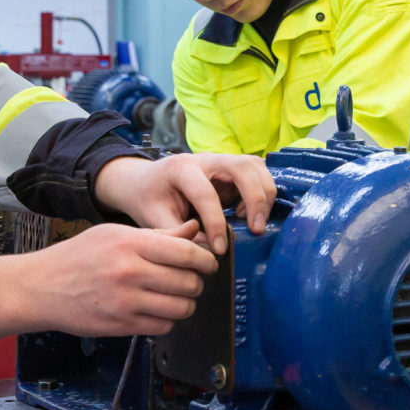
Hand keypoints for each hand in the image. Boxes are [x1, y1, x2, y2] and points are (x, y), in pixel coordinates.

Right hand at [0, 222, 217, 335]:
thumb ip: (158, 235)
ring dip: (186, 304)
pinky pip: (163, 326)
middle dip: (197, 283)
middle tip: (192, 280)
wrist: (41, 287)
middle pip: (188, 282)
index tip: (209, 263)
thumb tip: (194, 229)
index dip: (206, 260)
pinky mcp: (121, 325)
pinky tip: (159, 310)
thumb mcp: (115, 233)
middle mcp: (129, 273)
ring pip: (180, 308)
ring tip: (178, 297)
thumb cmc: (78, 256)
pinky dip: (168, 320)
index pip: (186, 253)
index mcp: (130, 244)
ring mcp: (125, 302)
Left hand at [92, 153, 275, 254]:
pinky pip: (257, 172)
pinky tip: (248, 214)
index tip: (219, 249)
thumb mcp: (154, 218)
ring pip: (255, 166)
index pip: (205, 193)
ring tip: (253, 223)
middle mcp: (205, 158)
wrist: (146, 181)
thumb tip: (207, 251)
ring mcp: (221, 160)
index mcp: (181, 168)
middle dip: (255, 199)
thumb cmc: (149, 199)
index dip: (215, 223)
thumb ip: (179, 234)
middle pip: (241, 167)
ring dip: (263, 195)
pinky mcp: (232, 168)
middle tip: (256, 230)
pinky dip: (262, 192)